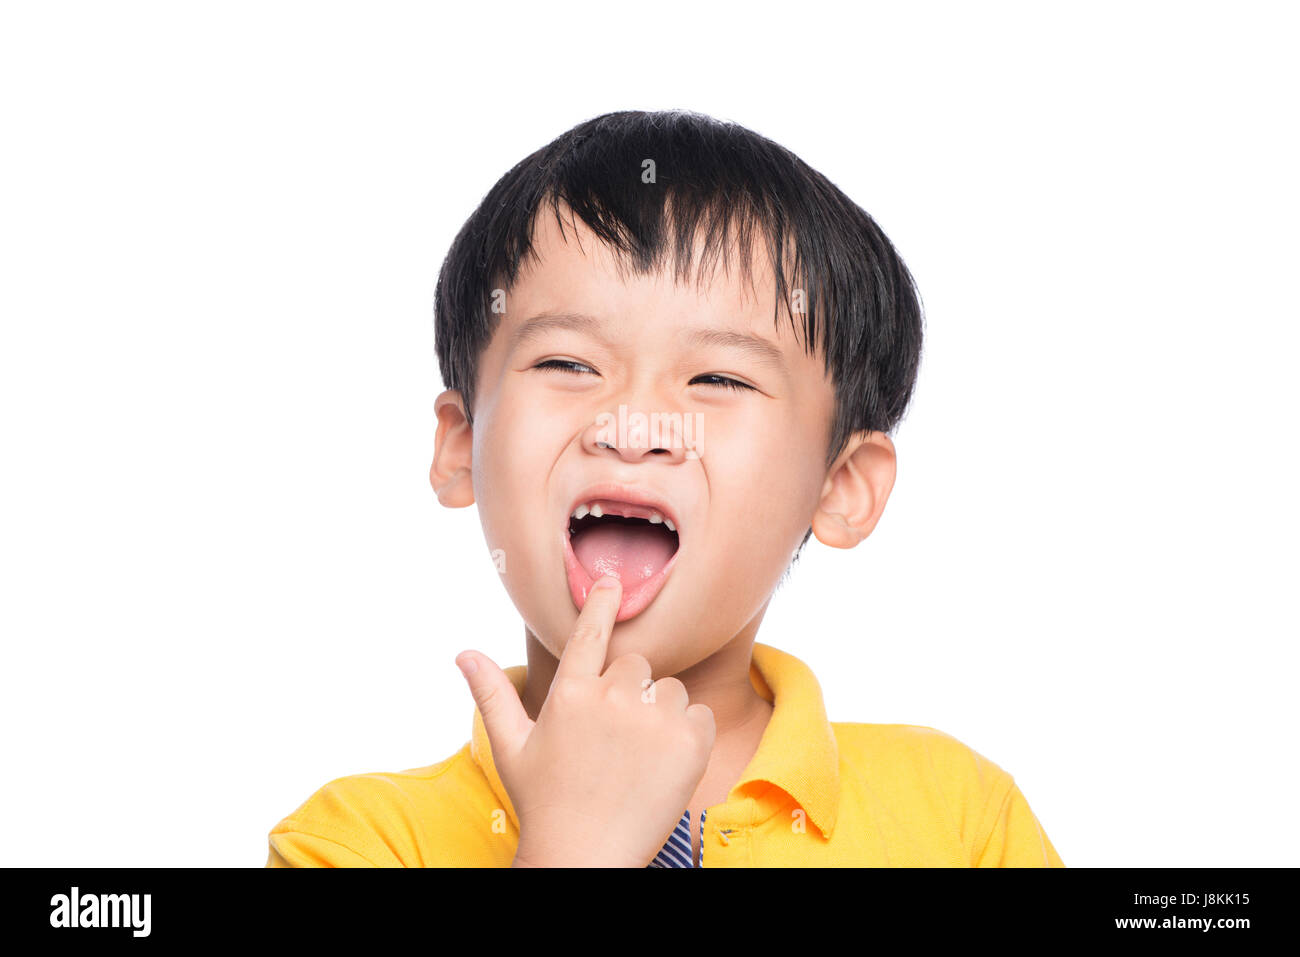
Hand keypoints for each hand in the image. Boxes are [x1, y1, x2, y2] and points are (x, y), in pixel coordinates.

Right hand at [455, 575, 715, 866]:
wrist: (586, 858)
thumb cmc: (546, 803)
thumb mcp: (512, 748)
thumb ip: (493, 694)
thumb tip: (463, 653)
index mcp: (569, 694)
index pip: (589, 633)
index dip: (602, 602)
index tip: (613, 579)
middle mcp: (611, 698)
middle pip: (636, 666)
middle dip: (630, 693)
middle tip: (615, 739)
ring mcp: (652, 720)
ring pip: (670, 690)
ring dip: (661, 714)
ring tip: (637, 758)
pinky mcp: (689, 742)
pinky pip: (699, 715)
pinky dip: (689, 735)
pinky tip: (665, 765)